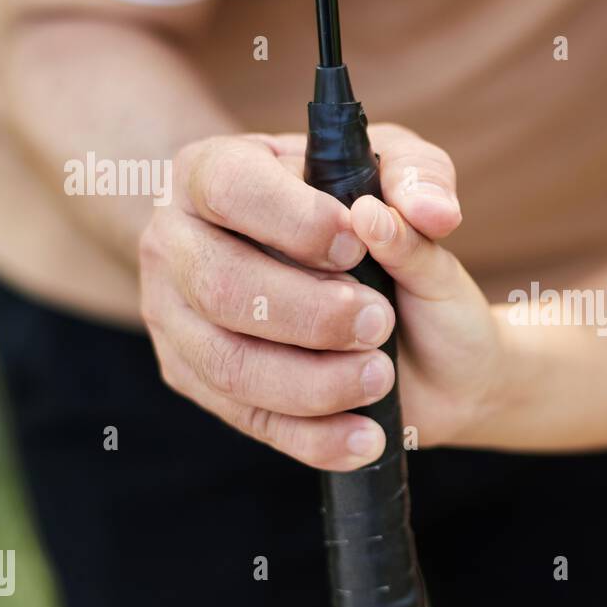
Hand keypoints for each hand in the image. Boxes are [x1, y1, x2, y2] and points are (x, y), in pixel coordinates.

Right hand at [138, 126, 495, 469]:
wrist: (407, 322)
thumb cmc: (394, 235)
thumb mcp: (416, 189)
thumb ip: (424, 184)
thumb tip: (428, 212)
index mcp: (214, 170)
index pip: (228, 186)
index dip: (295, 222)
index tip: (356, 246)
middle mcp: (178, 240)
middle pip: (222, 287)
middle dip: (313, 314)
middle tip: (379, 320)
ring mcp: (177, 317)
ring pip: (230, 365)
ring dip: (316, 381)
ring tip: (380, 376)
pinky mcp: (196, 381)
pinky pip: (248, 420)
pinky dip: (316, 436)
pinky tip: (367, 436)